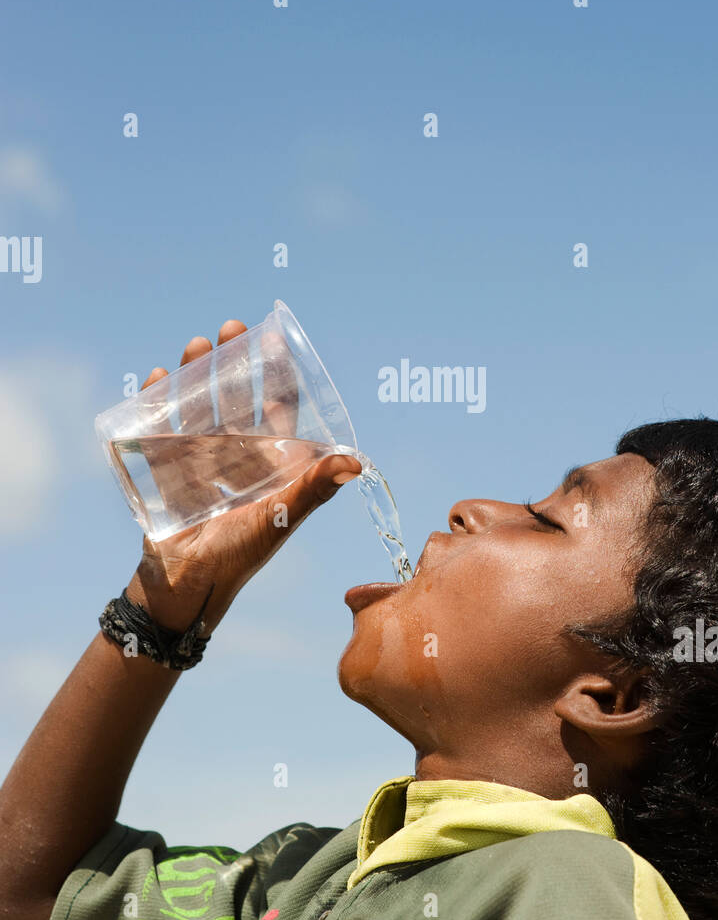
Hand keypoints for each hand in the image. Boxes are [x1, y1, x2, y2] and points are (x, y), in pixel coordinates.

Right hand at [125, 320, 360, 631]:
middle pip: (237, 401)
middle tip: (229, 330)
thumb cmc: (241, 555)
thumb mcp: (280, 516)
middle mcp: (240, 459)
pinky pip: (164, 432)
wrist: (187, 589)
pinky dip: (159, 406)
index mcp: (273, 465)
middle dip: (232, 364)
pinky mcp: (169, 473)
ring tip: (195, 346)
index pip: (278, 410)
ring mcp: (202, 464)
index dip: (278, 376)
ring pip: (201, 410)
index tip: (274, 340)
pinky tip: (157, 379)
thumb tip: (358, 461)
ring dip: (197, 378)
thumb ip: (315, 489)